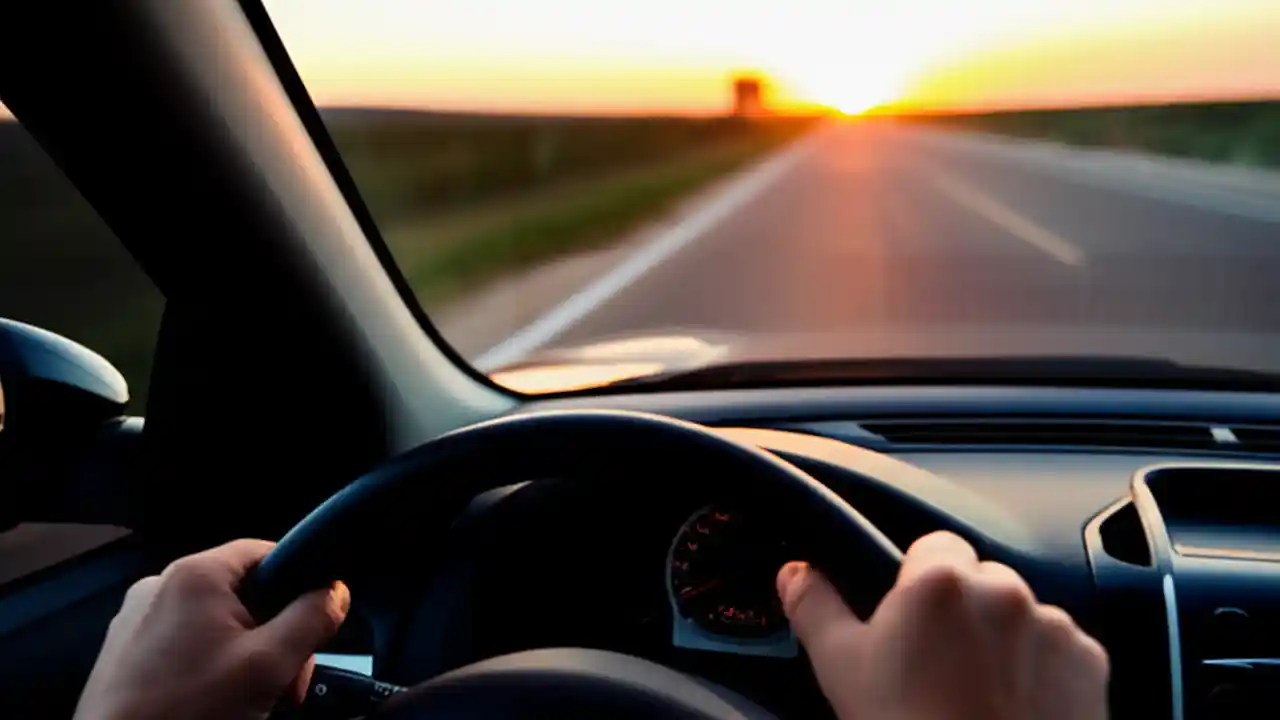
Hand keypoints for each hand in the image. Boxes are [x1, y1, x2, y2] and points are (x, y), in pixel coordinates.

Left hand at [74, 540, 349, 719]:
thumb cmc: (188, 711)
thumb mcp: (269, 665)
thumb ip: (312, 620)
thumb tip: (335, 592)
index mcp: (195, 574)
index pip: (267, 551)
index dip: (301, 583)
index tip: (315, 625)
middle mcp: (160, 586)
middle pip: (245, 593)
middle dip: (276, 635)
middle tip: (286, 682)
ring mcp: (137, 620)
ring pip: (218, 622)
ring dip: (248, 655)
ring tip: (252, 699)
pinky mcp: (126, 652)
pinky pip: (187, 643)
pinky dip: (212, 666)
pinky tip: (218, 701)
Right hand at [778, 531, 1107, 719]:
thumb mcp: (842, 669)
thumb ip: (815, 607)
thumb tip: (795, 573)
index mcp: (939, 581)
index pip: (932, 547)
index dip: (917, 583)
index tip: (912, 623)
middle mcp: (1003, 591)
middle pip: (979, 579)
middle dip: (963, 611)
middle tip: (938, 665)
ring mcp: (1053, 626)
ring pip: (1020, 614)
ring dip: (1004, 638)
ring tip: (977, 693)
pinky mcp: (1090, 663)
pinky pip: (1060, 649)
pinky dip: (1043, 670)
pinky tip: (1014, 705)